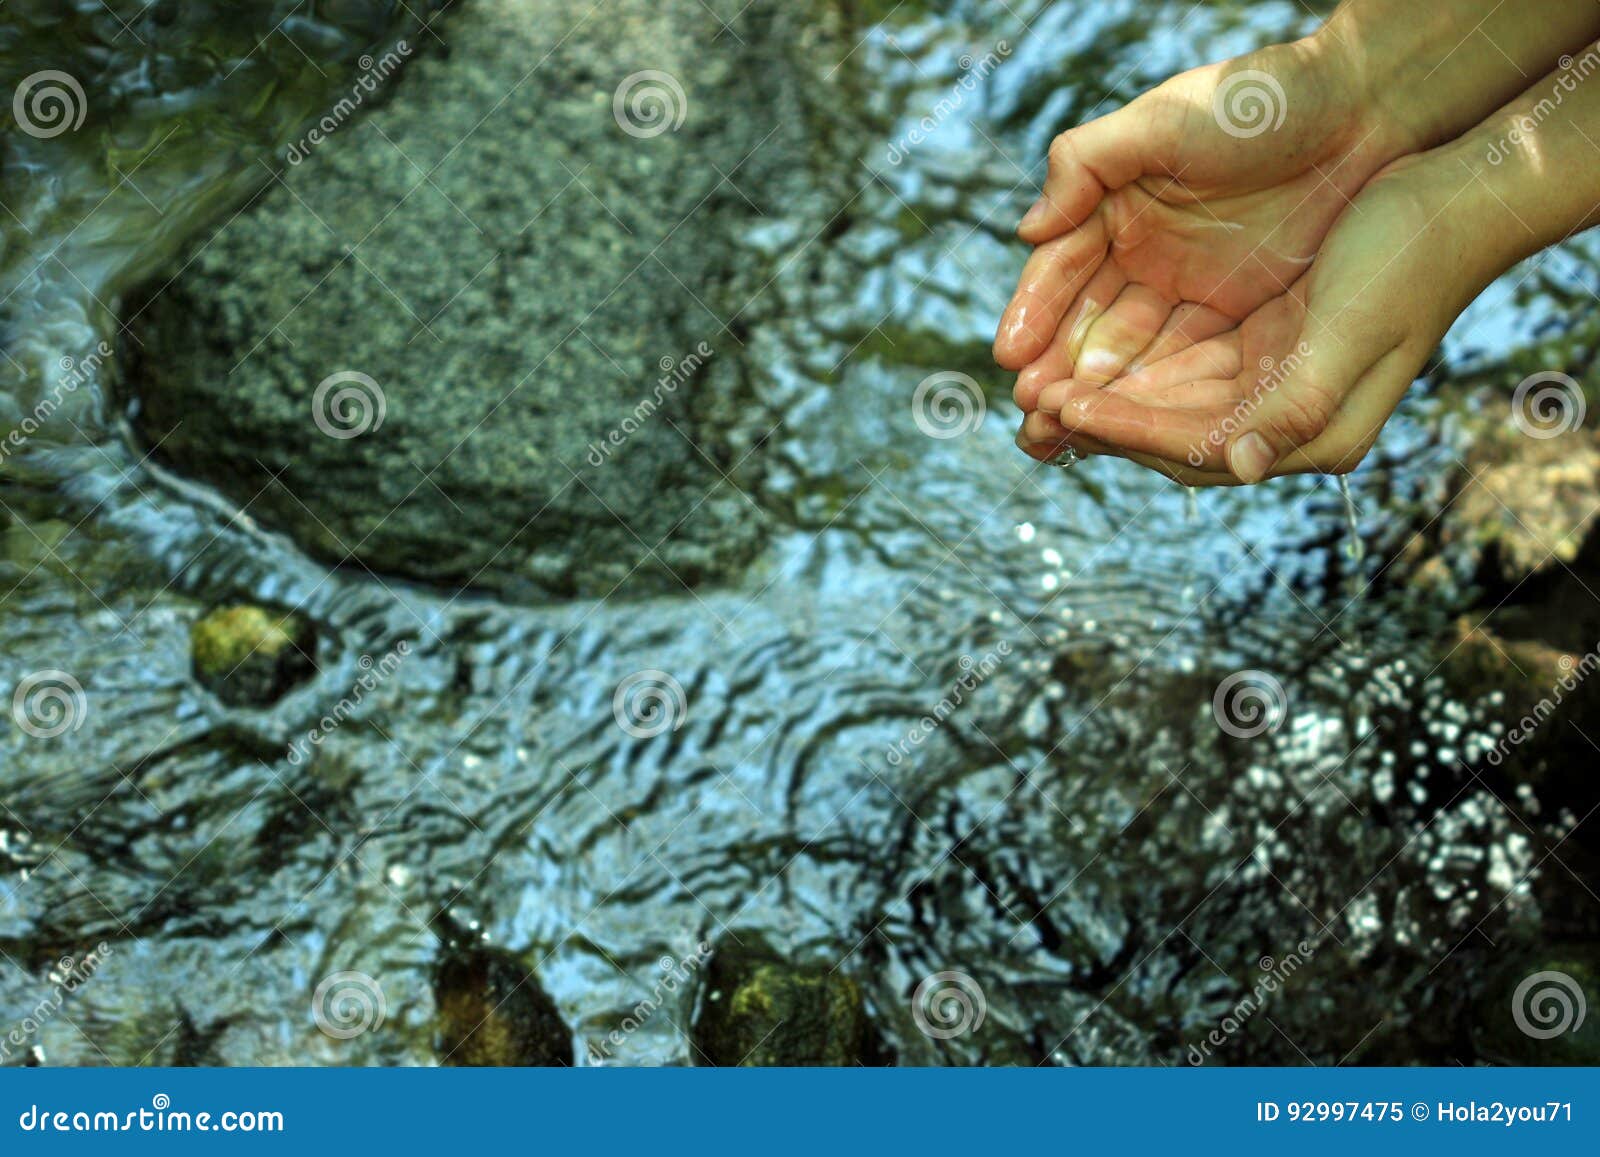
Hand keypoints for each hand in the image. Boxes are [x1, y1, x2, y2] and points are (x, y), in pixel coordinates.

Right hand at [994, 34, 1408, 411]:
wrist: (1363, 109)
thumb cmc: (1257, 101)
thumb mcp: (1163, 120)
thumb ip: (1085, 164)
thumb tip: (1026, 232)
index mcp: (1113, 203)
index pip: (1061, 268)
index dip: (1034, 311)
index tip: (1009, 356)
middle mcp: (1141, 249)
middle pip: (1087, 320)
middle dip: (1055, 369)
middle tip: (1027, 413)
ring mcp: (1186, 284)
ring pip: (1130, 350)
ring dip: (1095, 393)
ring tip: (1058, 432)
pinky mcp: (1233, 310)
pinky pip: (1184, 361)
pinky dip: (1152, 395)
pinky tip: (1125, 428)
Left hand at [1018, 153, 1495, 484]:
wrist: (1451, 201)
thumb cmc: (1409, 259)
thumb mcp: (1353, 328)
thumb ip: (1298, 401)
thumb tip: (1246, 467)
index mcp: (1316, 436)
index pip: (1200, 446)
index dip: (1130, 429)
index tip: (1063, 410)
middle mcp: (1288, 426)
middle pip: (1174, 441)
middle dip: (1103, 428)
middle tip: (1028, 416)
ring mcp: (1274, 392)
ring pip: (1169, 410)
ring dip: (1107, 405)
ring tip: (1039, 397)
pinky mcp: (1262, 354)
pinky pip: (1181, 374)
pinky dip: (1133, 372)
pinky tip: (1085, 364)